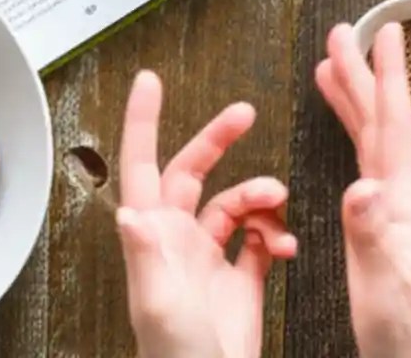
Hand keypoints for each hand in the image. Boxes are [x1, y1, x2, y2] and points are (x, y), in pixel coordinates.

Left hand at [117, 70, 297, 357]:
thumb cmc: (176, 356)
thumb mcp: (159, 303)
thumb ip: (146, 254)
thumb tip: (127, 211)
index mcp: (154, 237)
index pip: (143, 164)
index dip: (143, 121)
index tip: (150, 81)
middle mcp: (178, 241)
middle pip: (195, 171)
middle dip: (219, 140)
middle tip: (245, 114)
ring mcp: (208, 259)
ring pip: (236, 204)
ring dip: (259, 198)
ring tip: (276, 205)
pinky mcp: (239, 280)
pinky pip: (259, 239)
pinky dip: (275, 234)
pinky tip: (283, 247)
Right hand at [315, 23, 410, 357]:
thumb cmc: (406, 325)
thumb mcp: (383, 278)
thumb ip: (371, 231)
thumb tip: (363, 186)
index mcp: (402, 199)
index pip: (394, 122)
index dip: (387, 74)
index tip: (385, 31)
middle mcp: (401, 194)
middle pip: (380, 119)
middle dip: (363, 73)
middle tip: (344, 32)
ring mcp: (395, 208)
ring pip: (372, 138)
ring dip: (355, 100)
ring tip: (334, 69)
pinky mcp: (384, 224)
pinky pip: (366, 164)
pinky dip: (353, 138)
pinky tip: (346, 135)